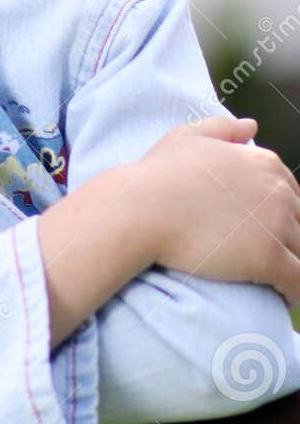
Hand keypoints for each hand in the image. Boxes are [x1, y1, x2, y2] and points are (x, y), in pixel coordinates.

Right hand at [134, 116, 299, 303]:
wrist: (139, 209)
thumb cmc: (156, 175)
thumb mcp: (186, 137)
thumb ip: (223, 127)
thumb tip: (252, 126)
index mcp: (265, 164)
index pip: (292, 196)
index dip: (278, 217)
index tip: (261, 232)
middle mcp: (279, 192)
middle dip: (288, 242)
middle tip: (264, 258)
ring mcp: (277, 226)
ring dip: (292, 267)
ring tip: (276, 282)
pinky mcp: (269, 259)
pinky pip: (299, 282)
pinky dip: (294, 292)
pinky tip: (281, 296)